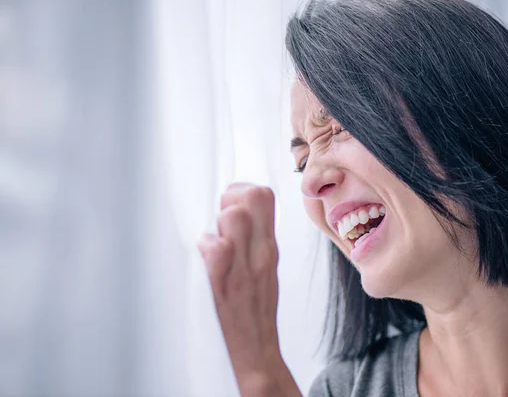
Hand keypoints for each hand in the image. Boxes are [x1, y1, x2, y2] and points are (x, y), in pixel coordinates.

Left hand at [198, 183, 299, 395]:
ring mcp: (245, 265)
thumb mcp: (264, 267)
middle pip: (252, 195)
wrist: (257, 350)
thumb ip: (253, 238)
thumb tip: (231, 213)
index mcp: (270, 246)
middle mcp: (262, 251)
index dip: (242, 189)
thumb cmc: (256, 309)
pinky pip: (216, 248)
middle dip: (229, 198)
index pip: (264, 194)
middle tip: (220, 222)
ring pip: (232, 217)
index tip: (229, 205)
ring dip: (217, 225)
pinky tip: (206, 262)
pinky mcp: (226, 282)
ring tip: (214, 244)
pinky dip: (206, 248)